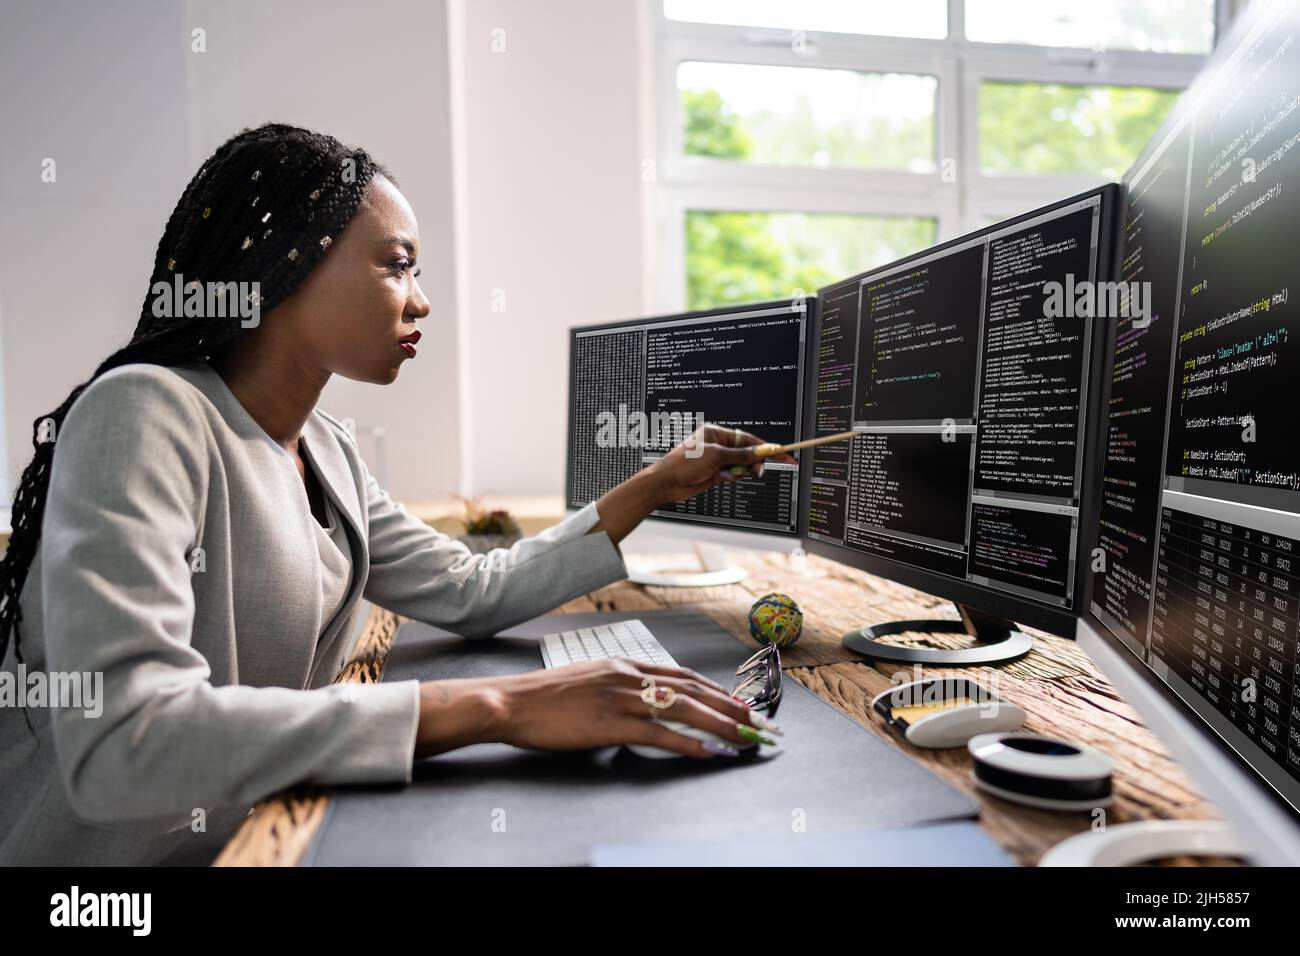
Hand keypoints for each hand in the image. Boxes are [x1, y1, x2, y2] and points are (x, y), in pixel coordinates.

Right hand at [493, 658, 777, 757]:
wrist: (512, 701)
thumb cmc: (544, 696)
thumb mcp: (588, 679)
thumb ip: (618, 685)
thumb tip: (641, 698)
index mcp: (625, 665)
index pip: (684, 675)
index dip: (717, 690)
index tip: (740, 703)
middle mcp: (630, 676)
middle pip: (694, 691)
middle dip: (733, 708)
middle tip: (761, 724)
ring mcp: (622, 699)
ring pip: (685, 710)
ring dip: (723, 725)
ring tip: (748, 738)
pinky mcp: (611, 724)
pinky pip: (661, 735)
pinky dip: (690, 744)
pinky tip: (710, 753)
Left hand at [648, 424, 797, 503]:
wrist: (666, 482)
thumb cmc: (683, 463)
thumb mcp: (715, 456)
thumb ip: (740, 455)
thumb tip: (758, 452)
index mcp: (718, 433)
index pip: (748, 439)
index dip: (766, 446)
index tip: (782, 452)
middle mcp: (719, 445)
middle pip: (748, 452)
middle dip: (753, 461)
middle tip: (758, 471)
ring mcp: (718, 459)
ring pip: (742, 465)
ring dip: (740, 471)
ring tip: (728, 474)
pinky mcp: (716, 473)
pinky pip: (734, 474)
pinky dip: (733, 477)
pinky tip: (723, 477)